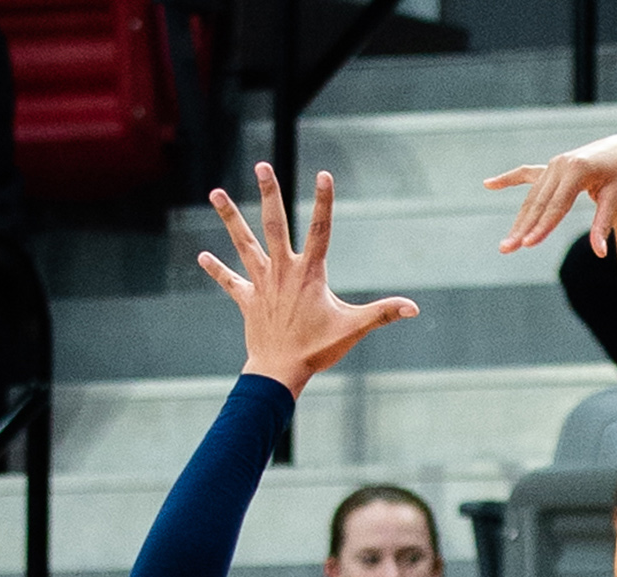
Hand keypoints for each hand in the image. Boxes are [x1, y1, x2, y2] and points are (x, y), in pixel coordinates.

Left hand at [198, 164, 417, 397]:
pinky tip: (201, 256)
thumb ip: (383, 313)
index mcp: (309, 273)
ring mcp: (261, 283)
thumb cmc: (318, 349)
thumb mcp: (354, 328)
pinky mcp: (247, 299)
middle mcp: (282, 271)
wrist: (279, 370)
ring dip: (229, 218)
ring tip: (215, 193)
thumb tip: (414, 308)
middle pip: (274, 224)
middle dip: (268, 193)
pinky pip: (229, 281)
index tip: (324, 174)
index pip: (320, 229)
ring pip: (243, 243)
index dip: (324, 201)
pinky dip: (216, 269)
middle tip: (262, 166)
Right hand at [485, 133, 616, 257]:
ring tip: (506, 243)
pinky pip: (527, 174)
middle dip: (522, 228)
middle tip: (506, 249)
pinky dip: (509, 179)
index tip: (528, 245)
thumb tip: (600, 253)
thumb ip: (603, 225)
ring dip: (519, 220)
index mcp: (577, 170)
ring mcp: (554, 165)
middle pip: (538, 203)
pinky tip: (488, 184)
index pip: (556, 206)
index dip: (542, 227)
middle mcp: (561, 165)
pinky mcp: (552, 167)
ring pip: (532, 198)